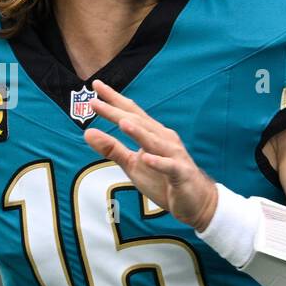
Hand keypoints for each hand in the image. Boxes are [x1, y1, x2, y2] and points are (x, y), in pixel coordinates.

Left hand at [82, 79, 218, 229]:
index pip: (130, 112)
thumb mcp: (132, 164)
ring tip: (122, 123)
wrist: (197, 200)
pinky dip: (158, 162)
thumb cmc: (163, 179)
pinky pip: (168, 167)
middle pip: (138, 122)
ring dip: (138, 132)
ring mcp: (174, 155)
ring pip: (154, 141)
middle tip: (95, 101)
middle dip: (117, 111)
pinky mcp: (181, 174)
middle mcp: (163, 138)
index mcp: (152, 133)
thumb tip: (87, 133)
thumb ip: (111, 148)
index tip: (95, 85)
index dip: (113, 99)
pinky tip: (146, 158)